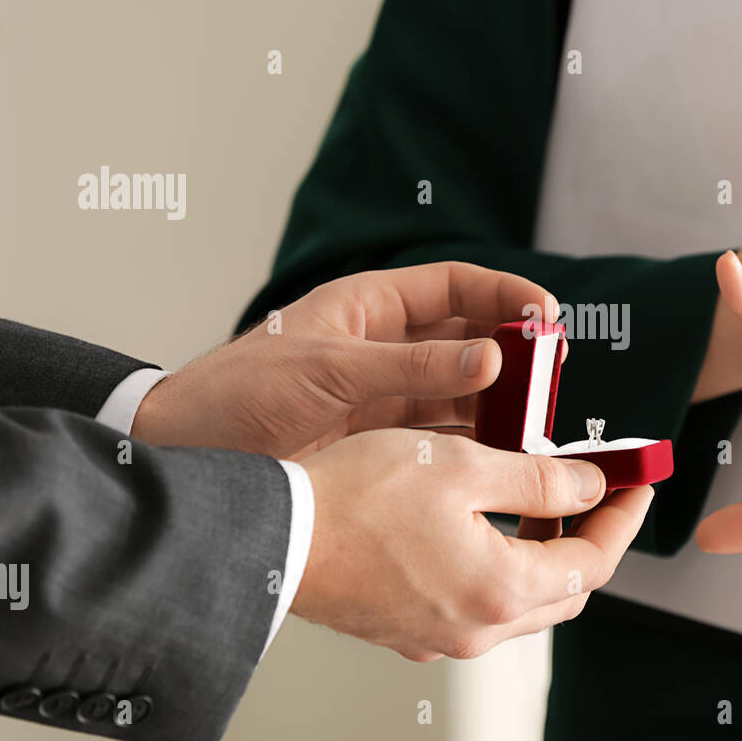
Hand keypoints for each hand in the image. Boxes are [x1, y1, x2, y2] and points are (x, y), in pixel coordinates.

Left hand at [133, 261, 556, 458]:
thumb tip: (491, 357)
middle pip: (469, 336)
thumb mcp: (331, 371)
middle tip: (552, 373)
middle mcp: (384, 346)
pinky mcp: (379, 440)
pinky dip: (473, 441)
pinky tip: (500, 454)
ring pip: (461, 389)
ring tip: (536, 419)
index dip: (505, 293)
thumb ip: (413, 367)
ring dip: (499, 401)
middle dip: (514, 351)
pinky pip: (441, 433)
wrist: (188, 454)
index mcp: (369, 306)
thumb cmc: (239, 393)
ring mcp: (384, 394)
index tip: (548, 314)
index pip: (455, 286)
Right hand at [294, 428, 652, 659]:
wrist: (272, 536)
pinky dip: (497, 566)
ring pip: (519, 600)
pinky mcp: (407, 628)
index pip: (592, 562)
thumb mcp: (463, 467)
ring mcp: (438, 635)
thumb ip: (538, 481)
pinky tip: (480, 523)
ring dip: (541, 553)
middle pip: (562, 591)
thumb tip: (588, 488)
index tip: (635, 484)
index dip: (622, 519)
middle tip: (596, 492)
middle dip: (588, 539)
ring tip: (538, 497)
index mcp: (500, 590)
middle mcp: (474, 628)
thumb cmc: (354, 497)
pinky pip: (475, 603)